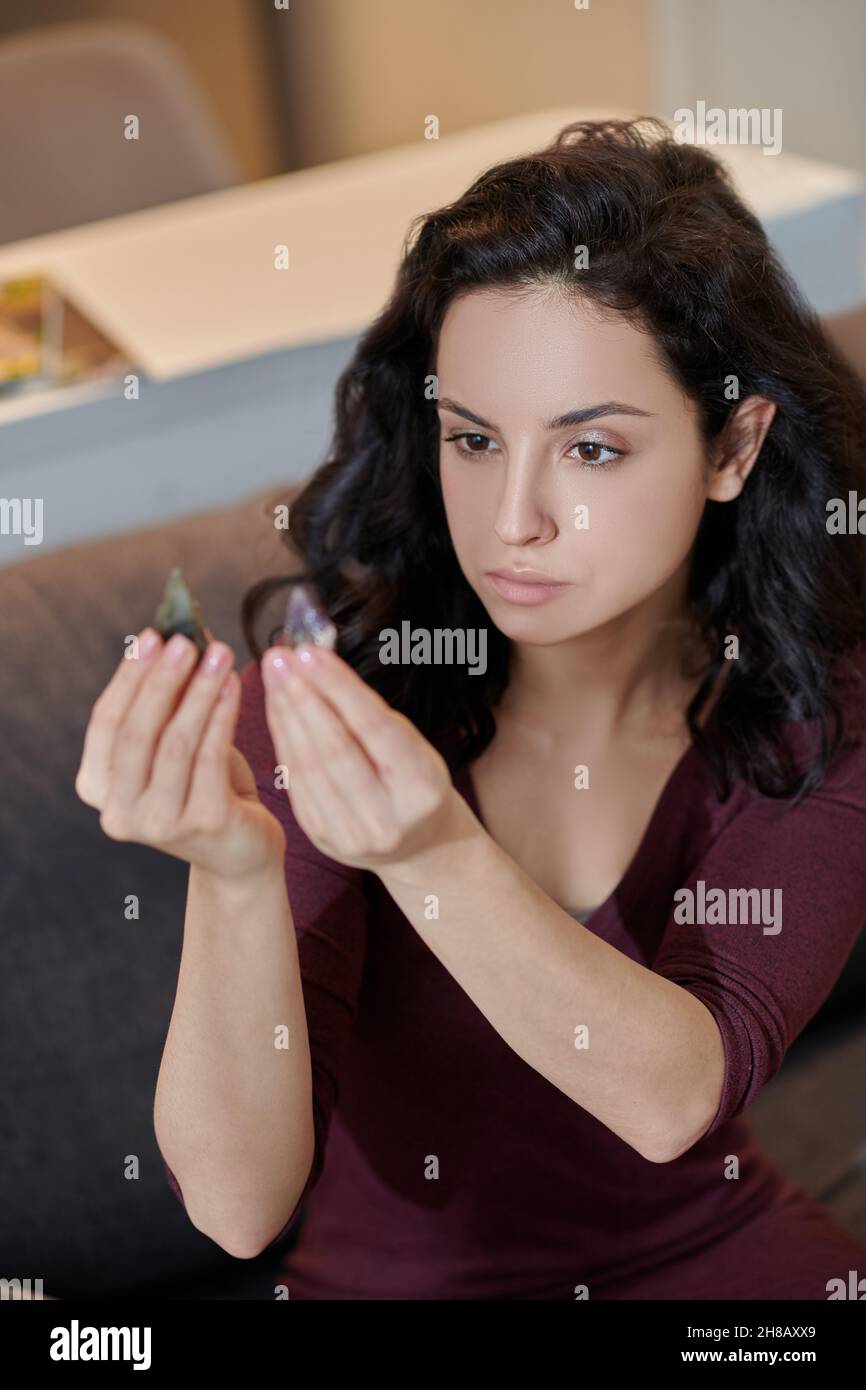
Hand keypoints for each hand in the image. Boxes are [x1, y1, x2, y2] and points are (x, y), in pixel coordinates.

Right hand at [76, 627, 285, 881]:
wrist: (240, 851)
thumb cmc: (205, 787)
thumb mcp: (176, 743)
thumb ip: (170, 700)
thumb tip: (183, 633)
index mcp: (97, 787)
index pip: (106, 722)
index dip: (129, 676)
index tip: (153, 635)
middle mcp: (118, 812)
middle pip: (136, 732)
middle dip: (162, 680)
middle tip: (186, 640)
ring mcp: (159, 824)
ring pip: (175, 743)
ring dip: (199, 691)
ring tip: (221, 654)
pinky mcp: (203, 824)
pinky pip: (211, 757)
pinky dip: (222, 714)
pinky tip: (235, 686)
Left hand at [260, 642, 464, 872]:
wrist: (415, 844)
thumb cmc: (413, 780)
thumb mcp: (413, 748)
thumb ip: (371, 714)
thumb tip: (321, 663)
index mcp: (422, 789)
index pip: (374, 728)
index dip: (338, 688)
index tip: (309, 652)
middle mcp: (387, 818)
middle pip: (336, 748)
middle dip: (304, 696)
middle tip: (280, 657)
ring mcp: (351, 834)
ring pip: (309, 763)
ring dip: (286, 712)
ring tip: (274, 674)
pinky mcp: (321, 837)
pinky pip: (295, 778)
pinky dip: (283, 737)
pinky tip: (276, 706)